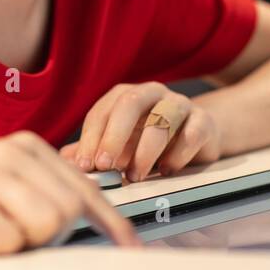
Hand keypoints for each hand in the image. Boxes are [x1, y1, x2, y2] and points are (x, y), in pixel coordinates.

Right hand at [0, 131, 140, 254]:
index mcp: (28, 147)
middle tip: (20, 240)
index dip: (112, 223)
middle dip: (56, 237)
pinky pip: (7, 241)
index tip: (130, 248)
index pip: (86, 188)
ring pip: (47, 223)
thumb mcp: (7, 189)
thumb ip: (47, 196)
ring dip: (26, 244)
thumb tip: (98, 224)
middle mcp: (10, 152)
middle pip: (71, 209)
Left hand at [60, 82, 221, 182]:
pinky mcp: (204, 122)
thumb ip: (94, 150)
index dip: (91, 138)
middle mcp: (152, 94)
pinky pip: (191, 134)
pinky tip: (166, 171)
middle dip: (114, 136)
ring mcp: (180, 105)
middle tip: (104, 166)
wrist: (197, 135)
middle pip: (130, 104)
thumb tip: (65, 161)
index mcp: (126, 96)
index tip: (85, 165)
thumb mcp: (120, 145)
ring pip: (161, 120)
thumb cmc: (149, 140)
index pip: (103, 111)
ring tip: (134, 176)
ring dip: (144, 152)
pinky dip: (177, 155)